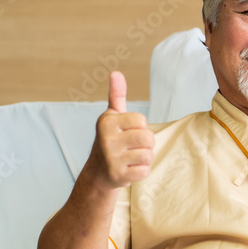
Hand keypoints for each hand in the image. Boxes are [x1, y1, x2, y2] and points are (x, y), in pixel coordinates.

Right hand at [85, 71, 154, 189]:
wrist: (98, 172)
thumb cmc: (111, 139)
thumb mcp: (112, 116)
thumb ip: (117, 95)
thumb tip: (116, 73)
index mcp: (107, 122)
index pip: (142, 121)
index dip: (140, 127)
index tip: (129, 132)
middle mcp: (107, 139)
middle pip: (148, 138)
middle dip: (147, 144)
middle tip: (134, 147)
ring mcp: (112, 158)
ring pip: (148, 155)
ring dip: (145, 158)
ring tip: (132, 158)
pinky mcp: (118, 175)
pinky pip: (145, 171)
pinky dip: (142, 171)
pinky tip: (130, 169)